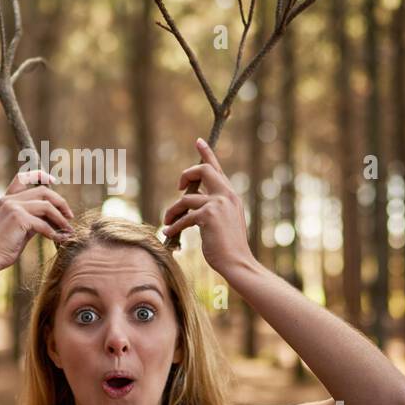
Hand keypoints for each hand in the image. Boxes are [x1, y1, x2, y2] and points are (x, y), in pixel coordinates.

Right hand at [0, 168, 75, 270]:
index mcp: (7, 199)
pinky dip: (54, 232)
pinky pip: (43, 224)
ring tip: (67, 229)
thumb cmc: (4, 246)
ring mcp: (13, 207)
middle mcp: (9, 200)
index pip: (23, 177)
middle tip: (69, 215)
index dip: (40, 175)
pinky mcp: (18, 219)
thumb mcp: (19, 226)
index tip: (53, 180)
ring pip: (47, 206)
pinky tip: (58, 239)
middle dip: (60, 202)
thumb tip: (54, 216)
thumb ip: (33, 217)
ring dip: (61, 219)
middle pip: (43, 191)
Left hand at [160, 137, 253, 275]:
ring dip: (173, 211)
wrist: (237, 263)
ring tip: (167, 222)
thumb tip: (190, 203)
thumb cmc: (229, 247)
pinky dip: (174, 226)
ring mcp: (218, 204)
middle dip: (186, 175)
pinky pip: (183, 218)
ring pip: (186, 199)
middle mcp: (226, 195)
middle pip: (203, 170)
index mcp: (231, 196)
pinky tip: (169, 234)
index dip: (206, 154)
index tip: (197, 141)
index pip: (217, 169)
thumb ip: (212, 207)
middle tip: (178, 187)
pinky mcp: (208, 216)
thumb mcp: (224, 221)